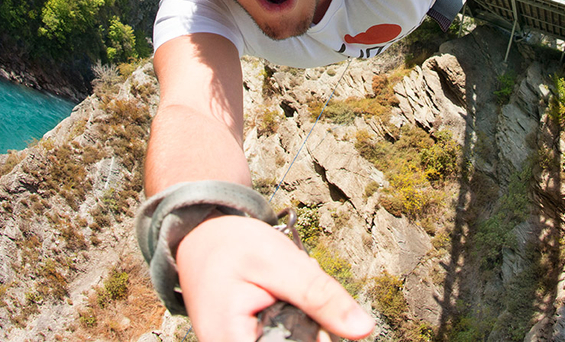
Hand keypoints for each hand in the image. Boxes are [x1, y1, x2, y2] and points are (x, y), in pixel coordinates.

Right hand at [176, 214, 375, 341]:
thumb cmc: (231, 244)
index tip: (304, 301)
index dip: (314, 334)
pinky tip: (281, 294)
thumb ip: (320, 296)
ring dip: (302, 315)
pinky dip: (293, 314)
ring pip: (294, 339)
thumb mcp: (280, 262)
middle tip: (294, 285)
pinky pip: (283, 334)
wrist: (202, 234)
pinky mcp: (248, 341)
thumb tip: (362, 328)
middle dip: (309, 321)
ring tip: (284, 287)